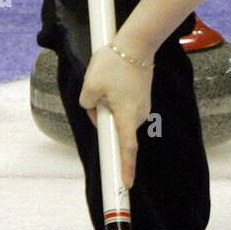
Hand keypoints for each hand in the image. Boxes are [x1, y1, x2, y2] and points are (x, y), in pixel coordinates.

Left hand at [79, 45, 153, 187]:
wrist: (136, 44)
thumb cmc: (114, 65)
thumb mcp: (90, 85)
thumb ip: (87, 104)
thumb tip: (94, 109)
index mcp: (127, 116)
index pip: (127, 149)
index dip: (126, 168)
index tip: (126, 185)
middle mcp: (139, 115)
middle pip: (116, 128)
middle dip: (102, 118)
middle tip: (96, 95)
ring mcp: (143, 107)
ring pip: (119, 116)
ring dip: (108, 106)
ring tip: (106, 81)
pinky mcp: (142, 98)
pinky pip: (124, 107)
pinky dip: (115, 100)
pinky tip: (113, 80)